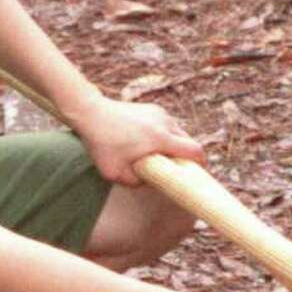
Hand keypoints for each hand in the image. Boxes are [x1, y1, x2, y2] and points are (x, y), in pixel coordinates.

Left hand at [75, 95, 205, 186]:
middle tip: (176, 168)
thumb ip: (136, 183)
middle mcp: (165, 123)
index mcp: (161, 139)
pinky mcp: (152, 108)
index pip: (194, 150)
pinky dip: (164, 134)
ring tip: (159, 155)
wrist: (91, 113)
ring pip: (178, 132)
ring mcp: (159, 113)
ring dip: (174, 144)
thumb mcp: (115, 174)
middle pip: (188, 141)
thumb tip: (151, 182)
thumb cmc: (102, 145)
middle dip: (186, 155)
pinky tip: (148, 142)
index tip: (199, 172)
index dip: (201, 163)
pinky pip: (167, 124)